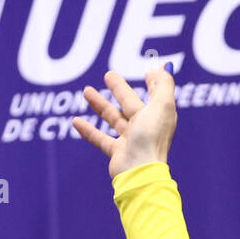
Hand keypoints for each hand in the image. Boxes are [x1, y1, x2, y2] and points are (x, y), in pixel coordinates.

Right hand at [72, 63, 176, 179]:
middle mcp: (145, 128)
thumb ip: (163, 85)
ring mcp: (131, 141)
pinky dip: (89, 130)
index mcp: (158, 116)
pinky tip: (76, 121)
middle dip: (120, 90)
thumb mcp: (162, 105)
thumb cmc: (151, 138)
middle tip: (109, 75)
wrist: (139, 171)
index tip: (149, 72)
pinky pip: (101, 139)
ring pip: (114, 119)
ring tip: (86, 91)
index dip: (154, 84)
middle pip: (131, 104)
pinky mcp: (117, 153)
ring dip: (101, 105)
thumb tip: (163, 67)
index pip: (156, 96)